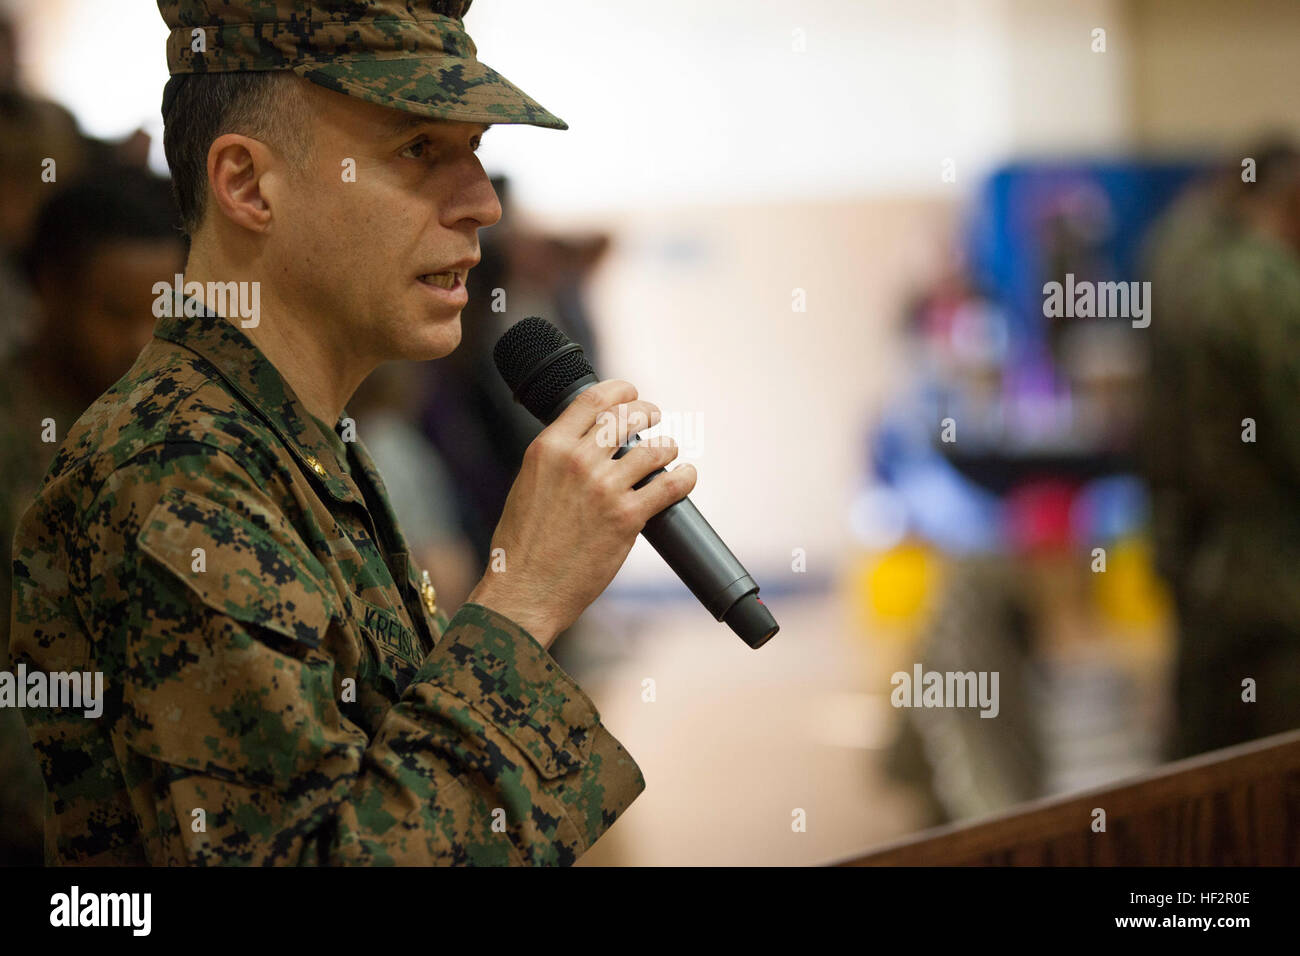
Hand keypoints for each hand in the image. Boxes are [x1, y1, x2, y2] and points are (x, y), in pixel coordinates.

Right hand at [466, 379, 696, 649]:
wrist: (525, 590)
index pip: (593, 400)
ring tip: (668, 450)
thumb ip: (556, 459)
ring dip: (666, 446)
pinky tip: (686, 476)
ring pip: (654, 448)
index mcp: (549, 448)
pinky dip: (684, 477)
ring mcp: (604, 487)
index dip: (620, 390)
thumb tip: (585, 444)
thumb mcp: (528, 484)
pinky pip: (669, 484)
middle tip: (654, 417)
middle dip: (647, 411)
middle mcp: (578, 460)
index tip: (631, 393)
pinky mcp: (627, 517)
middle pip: (628, 417)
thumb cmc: (521, 545)